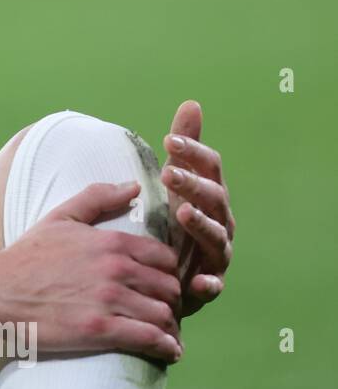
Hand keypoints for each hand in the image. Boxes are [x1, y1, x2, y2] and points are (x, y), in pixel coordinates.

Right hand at [0, 181, 183, 361]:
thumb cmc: (26, 255)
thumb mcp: (60, 217)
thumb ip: (98, 197)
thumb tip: (134, 187)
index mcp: (111, 242)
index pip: (165, 259)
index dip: (170, 274)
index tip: (163, 286)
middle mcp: (116, 269)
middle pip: (169, 288)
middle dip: (173, 302)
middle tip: (166, 313)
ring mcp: (108, 300)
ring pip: (163, 315)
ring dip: (170, 328)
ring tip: (168, 336)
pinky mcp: (99, 330)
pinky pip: (148, 338)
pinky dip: (165, 347)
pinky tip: (168, 351)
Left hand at [162, 100, 233, 317]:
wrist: (167, 273)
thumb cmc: (173, 221)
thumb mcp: (175, 181)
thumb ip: (184, 147)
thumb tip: (192, 103)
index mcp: (210, 195)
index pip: (210, 167)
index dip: (194, 152)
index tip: (170, 139)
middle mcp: (220, 221)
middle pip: (214, 199)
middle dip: (194, 185)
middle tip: (168, 173)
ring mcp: (216, 252)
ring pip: (216, 237)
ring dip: (201, 225)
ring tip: (183, 214)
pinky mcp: (209, 283)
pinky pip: (213, 285)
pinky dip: (208, 283)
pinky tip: (198, 280)